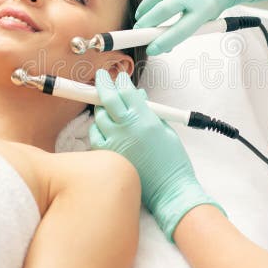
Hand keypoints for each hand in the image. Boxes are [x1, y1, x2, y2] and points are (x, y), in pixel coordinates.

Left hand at [89, 69, 223, 240]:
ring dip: (102, 108)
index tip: (118, 76)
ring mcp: (115, 143)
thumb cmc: (172, 162)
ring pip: (98, 117)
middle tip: (100, 77)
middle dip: (102, 84)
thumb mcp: (166, 130)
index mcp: (145, 119)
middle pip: (107, 99)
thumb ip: (149, 112)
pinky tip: (105, 127)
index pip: (126, 91)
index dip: (120, 81)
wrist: (169, 190)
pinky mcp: (108, 157)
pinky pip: (95, 136)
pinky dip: (98, 128)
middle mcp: (127, 129)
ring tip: (107, 107)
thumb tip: (138, 98)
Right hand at [134, 0, 267, 54]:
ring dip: (144, 9)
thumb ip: (183, 33)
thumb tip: (160, 46)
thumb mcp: (203, 22)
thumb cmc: (210, 5)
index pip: (181, 30)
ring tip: (141, 18)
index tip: (151, 49)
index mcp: (203, 11)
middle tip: (138, 32)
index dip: (164, 41)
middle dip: (147, 23)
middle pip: (164, 9)